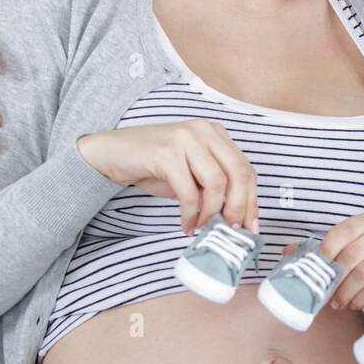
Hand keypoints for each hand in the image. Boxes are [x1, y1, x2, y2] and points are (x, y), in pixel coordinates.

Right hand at [75, 119, 259, 235]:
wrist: (111, 153)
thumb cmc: (153, 166)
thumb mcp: (191, 175)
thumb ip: (214, 188)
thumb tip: (237, 219)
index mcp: (216, 134)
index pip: (246, 170)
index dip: (252, 202)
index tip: (251, 228)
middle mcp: (205, 131)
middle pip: (239, 174)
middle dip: (238, 209)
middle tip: (229, 232)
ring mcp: (186, 139)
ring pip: (217, 183)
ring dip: (212, 213)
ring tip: (202, 228)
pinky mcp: (167, 152)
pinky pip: (189, 191)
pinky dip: (191, 213)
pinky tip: (186, 223)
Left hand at [318, 209, 363, 322]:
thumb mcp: (344, 262)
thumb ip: (319, 254)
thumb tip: (286, 250)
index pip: (345, 230)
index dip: (326, 251)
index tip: (316, 270)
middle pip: (353, 252)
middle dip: (335, 276)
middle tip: (325, 293)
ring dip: (346, 291)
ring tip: (339, 302)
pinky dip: (361, 298)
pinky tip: (356, 304)